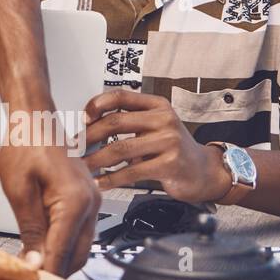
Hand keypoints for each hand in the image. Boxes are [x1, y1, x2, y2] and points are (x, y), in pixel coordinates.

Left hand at [0, 139, 100, 276]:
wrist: (35, 119)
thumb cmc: (26, 143)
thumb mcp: (19, 190)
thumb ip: (30, 229)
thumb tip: (36, 260)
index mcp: (75, 200)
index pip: (62, 250)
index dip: (46, 270)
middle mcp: (91, 202)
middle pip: (78, 254)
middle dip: (56, 268)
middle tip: (29, 274)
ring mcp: (92, 200)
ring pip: (81, 245)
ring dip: (59, 256)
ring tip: (31, 260)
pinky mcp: (86, 199)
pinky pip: (78, 230)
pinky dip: (62, 241)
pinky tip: (41, 243)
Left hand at [83, 89, 232, 202]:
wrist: (205, 171)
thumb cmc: (173, 148)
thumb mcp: (155, 125)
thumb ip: (129, 120)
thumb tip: (88, 123)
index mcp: (157, 105)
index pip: (121, 96)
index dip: (97, 104)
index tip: (82, 117)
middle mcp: (164, 119)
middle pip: (116, 122)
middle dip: (89, 136)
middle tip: (74, 147)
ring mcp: (169, 141)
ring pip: (120, 149)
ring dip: (95, 159)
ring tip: (82, 167)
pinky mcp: (170, 164)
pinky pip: (132, 171)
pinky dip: (111, 178)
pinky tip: (100, 182)